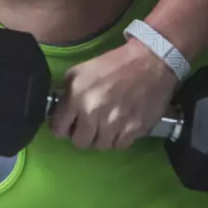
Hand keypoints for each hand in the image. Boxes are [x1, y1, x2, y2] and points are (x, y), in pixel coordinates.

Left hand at [49, 39, 179, 149]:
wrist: (149, 62)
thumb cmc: (112, 64)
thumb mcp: (79, 71)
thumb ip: (66, 94)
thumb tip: (61, 111)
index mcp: (77, 98)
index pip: (58, 129)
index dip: (62, 128)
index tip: (68, 124)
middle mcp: (94, 114)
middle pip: (79, 142)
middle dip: (81, 135)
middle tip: (88, 125)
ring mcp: (115, 124)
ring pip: (100, 146)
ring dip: (101, 137)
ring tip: (106, 125)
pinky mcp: (135, 129)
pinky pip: (120, 145)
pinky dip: (118, 139)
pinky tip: (120, 126)